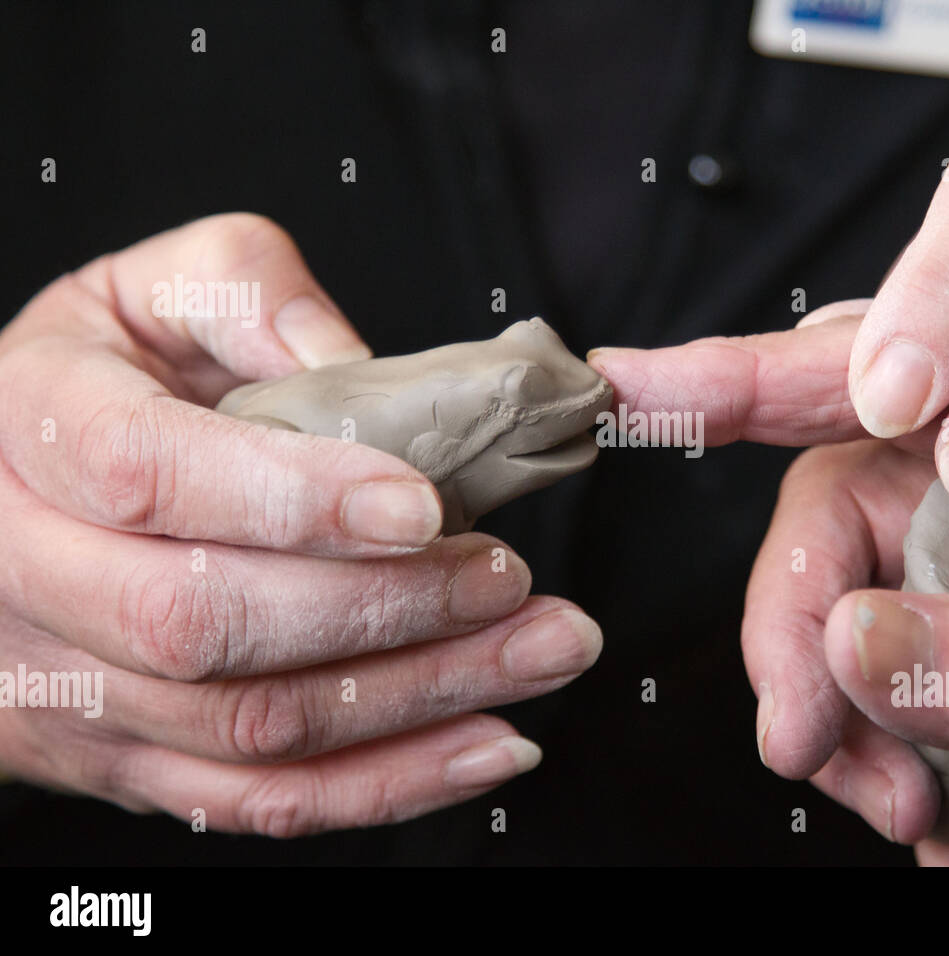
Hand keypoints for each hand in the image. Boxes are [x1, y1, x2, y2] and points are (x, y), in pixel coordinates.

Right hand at [0, 214, 601, 834]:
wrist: (6, 493)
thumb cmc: (101, 379)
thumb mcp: (154, 291)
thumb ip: (248, 294)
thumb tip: (358, 372)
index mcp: (31, 428)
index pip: (148, 472)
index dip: (293, 496)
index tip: (423, 506)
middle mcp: (31, 572)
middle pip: (204, 622)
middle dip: (385, 606)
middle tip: (510, 578)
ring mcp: (74, 686)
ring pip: (250, 726)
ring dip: (421, 697)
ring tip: (541, 650)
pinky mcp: (127, 759)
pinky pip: (259, 800)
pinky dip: (390, 783)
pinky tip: (490, 742)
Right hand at [592, 314, 948, 863]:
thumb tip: (855, 647)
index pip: (875, 375)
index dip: (731, 377)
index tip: (628, 390)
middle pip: (835, 516)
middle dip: (795, 631)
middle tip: (811, 744)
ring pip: (861, 620)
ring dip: (858, 724)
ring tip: (910, 814)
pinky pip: (912, 691)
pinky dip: (907, 766)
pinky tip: (948, 826)